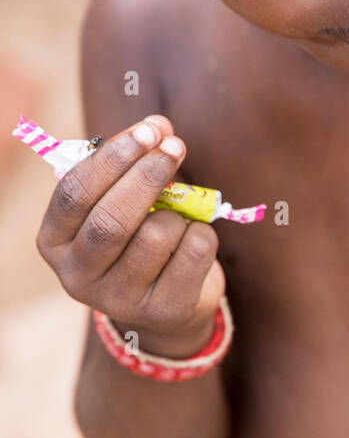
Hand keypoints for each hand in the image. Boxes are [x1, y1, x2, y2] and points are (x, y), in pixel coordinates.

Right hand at [36, 114, 223, 352]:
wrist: (166, 302)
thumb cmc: (139, 235)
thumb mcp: (124, 200)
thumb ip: (135, 160)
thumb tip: (160, 126)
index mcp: (55, 240)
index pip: (75, 193)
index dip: (113, 157)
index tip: (148, 131)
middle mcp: (77, 275)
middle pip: (111, 219)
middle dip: (147, 175)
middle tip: (175, 146)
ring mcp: (117, 299)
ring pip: (156, 235)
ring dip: (178, 213)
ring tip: (179, 216)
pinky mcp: (163, 311)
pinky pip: (193, 251)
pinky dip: (203, 232)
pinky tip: (194, 239)